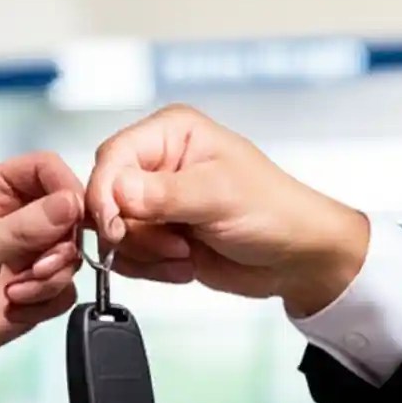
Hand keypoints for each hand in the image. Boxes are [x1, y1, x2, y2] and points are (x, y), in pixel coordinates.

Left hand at [0, 151, 83, 398]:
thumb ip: (25, 227)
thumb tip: (70, 203)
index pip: (47, 170)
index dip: (67, 188)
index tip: (74, 215)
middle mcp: (14, 222)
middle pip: (69, 216)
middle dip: (61, 246)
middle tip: (37, 267)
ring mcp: (24, 258)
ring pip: (71, 257)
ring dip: (51, 279)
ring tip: (16, 292)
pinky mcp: (30, 293)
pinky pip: (64, 292)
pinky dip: (46, 303)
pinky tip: (14, 308)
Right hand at [84, 104, 370, 317]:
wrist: (295, 258)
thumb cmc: (273, 210)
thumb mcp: (219, 195)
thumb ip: (164, 194)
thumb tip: (116, 190)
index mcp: (171, 133)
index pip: (112, 157)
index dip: (105, 194)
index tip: (115, 225)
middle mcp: (157, 164)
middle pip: (106, 199)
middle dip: (135, 231)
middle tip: (176, 242)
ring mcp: (155, 203)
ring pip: (114, 234)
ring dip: (148, 254)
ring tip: (187, 252)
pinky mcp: (157, 236)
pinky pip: (129, 258)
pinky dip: (154, 269)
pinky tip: (186, 263)